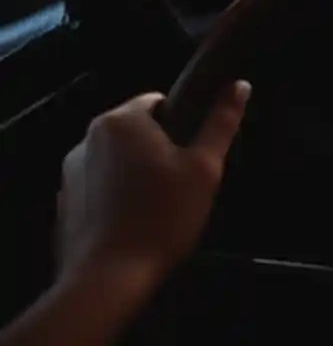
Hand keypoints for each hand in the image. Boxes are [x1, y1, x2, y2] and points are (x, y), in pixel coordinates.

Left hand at [56, 81, 251, 284]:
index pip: (159, 101)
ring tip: (158, 207)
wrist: (109, 277)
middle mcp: (88, 136)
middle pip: (136, 130)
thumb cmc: (163, 216)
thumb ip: (221, 122)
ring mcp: (70, 169)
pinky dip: (116, 194)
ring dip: (136, 170)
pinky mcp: (64, 199)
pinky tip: (132, 221)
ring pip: (118, 158)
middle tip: (182, 185)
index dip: (183, 124)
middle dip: (159, 149)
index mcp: (122, 120)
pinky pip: (99, 184)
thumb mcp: (204, 167)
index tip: (194, 156)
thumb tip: (240, 84)